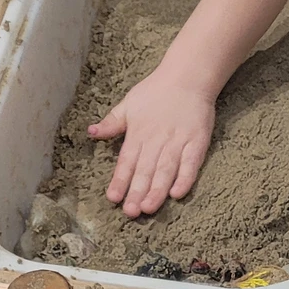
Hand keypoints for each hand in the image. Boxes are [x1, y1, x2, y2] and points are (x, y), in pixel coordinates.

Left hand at [88, 70, 215, 216]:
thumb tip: (91, 132)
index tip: (113, 198)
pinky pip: (191, 164)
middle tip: (130, 212)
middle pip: (145, 170)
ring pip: (165, 170)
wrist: (187, 77)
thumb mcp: (129, 104)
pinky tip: (178, 194)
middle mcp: (156, 140)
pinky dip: (185, 179)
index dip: (119, 181)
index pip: (126, 161)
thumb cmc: (156, 91)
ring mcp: (178, 142)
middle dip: (136, 192)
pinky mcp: (197, 142)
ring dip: (157, 190)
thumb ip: (112, 122)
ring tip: (148, 208)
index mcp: (138, 133)